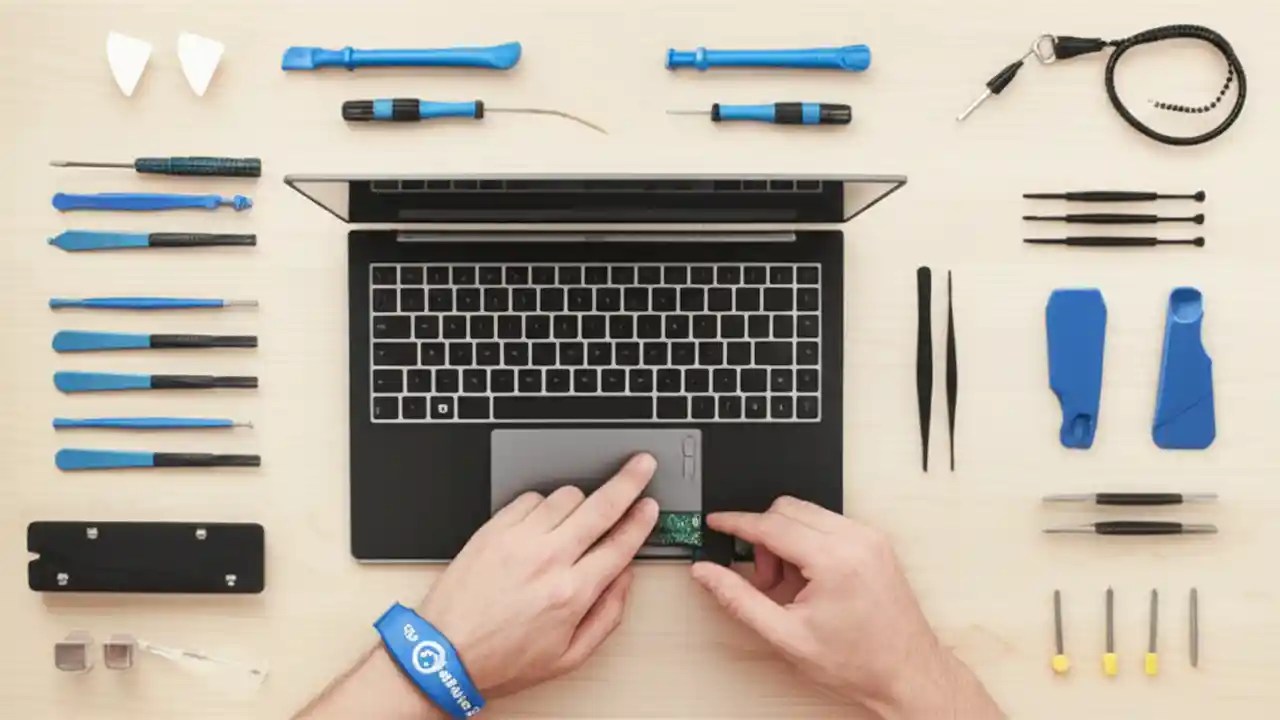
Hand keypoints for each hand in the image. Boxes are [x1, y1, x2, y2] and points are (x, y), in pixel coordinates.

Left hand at [418, 453, 658, 697]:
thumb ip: (607, 616)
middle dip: (629, 482)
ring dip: (580, 500)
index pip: (619, 545)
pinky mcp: (493, 530)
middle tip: (641, 466)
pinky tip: (542, 522)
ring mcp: (519, 540)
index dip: (641, 521)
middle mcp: (548, 560)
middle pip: (600, 507)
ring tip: (578, 517)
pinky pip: (530, 498)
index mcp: (571, 593)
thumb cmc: (502, 659)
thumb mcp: (568, 657)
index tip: (650, 507)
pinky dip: (543, 504)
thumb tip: (625, 580)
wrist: (444, 655)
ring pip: (566, 496)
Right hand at [690, 498, 1000, 719]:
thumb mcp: (786, 636)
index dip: (736, 522)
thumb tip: (707, 573)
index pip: (771, 524)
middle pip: (787, 509)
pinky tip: (809, 578)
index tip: (716, 522)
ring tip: (790, 585)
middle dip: (764, 537)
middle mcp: (855, 539)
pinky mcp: (875, 542)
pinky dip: (808, 541)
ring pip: (807, 513)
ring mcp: (869, 537)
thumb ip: (738, 599)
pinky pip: (828, 523)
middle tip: (764, 579)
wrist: (907, 674)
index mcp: (834, 560)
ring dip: (786, 538)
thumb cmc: (857, 662)